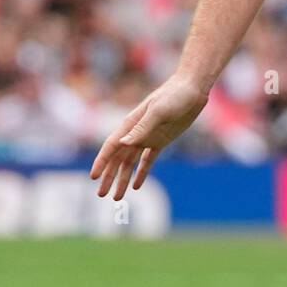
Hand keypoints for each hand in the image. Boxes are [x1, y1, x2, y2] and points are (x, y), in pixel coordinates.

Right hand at [91, 72, 209, 200]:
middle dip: (109, 176)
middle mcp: (135, 132)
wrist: (192, 89)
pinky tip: (136, 186)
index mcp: (130, 124)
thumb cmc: (174, 95)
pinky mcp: (160, 141)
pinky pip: (147, 160)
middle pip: (118, 158)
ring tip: (117, 197)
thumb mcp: (159, 111)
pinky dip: (141, 173)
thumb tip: (123, 143)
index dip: (101, 162)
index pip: (111, 146)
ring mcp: (148, 137)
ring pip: (130, 163)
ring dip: (123, 179)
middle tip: (101, 195)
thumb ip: (142, 128)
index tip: (93, 177)